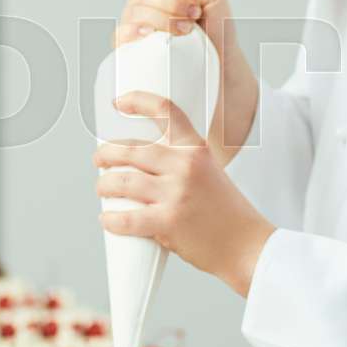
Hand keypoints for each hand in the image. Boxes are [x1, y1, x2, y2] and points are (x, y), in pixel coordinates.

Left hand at [94, 90, 273, 296]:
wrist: (247, 245)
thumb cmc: (227, 213)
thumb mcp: (210, 173)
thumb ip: (182, 163)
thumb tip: (143, 165)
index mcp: (196, 150)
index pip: (166, 111)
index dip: (138, 101)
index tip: (118, 102)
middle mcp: (185, 166)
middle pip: (132, 149)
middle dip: (106, 153)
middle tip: (99, 159)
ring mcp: (176, 194)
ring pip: (122, 181)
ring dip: (104, 185)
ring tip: (102, 189)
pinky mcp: (168, 222)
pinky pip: (127, 218)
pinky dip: (111, 220)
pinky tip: (107, 220)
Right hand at [115, 0, 258, 162]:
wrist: (221, 77)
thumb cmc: (217, 40)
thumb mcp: (219, 8)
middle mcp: (144, 6)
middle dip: (169, 1)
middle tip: (193, 16)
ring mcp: (134, 29)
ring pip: (133, 12)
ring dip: (159, 17)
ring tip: (185, 31)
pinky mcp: (129, 53)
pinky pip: (119, 37)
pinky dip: (132, 33)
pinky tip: (149, 36)